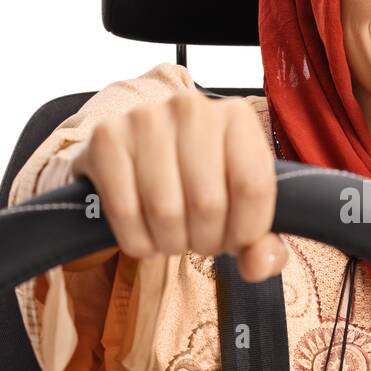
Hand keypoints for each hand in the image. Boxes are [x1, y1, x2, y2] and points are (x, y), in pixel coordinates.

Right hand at [70, 63, 287, 281]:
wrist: (137, 162)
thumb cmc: (199, 186)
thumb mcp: (240, 212)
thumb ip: (264, 245)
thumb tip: (261, 263)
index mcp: (237, 117)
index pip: (252, 186)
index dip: (245, 230)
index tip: (235, 240)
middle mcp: (192, 107)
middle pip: (208, 202)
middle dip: (206, 241)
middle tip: (199, 241)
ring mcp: (145, 118)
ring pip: (165, 211)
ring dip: (171, 243)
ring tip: (173, 237)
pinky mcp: (106, 138)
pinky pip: (125, 211)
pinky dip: (137, 240)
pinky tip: (144, 236)